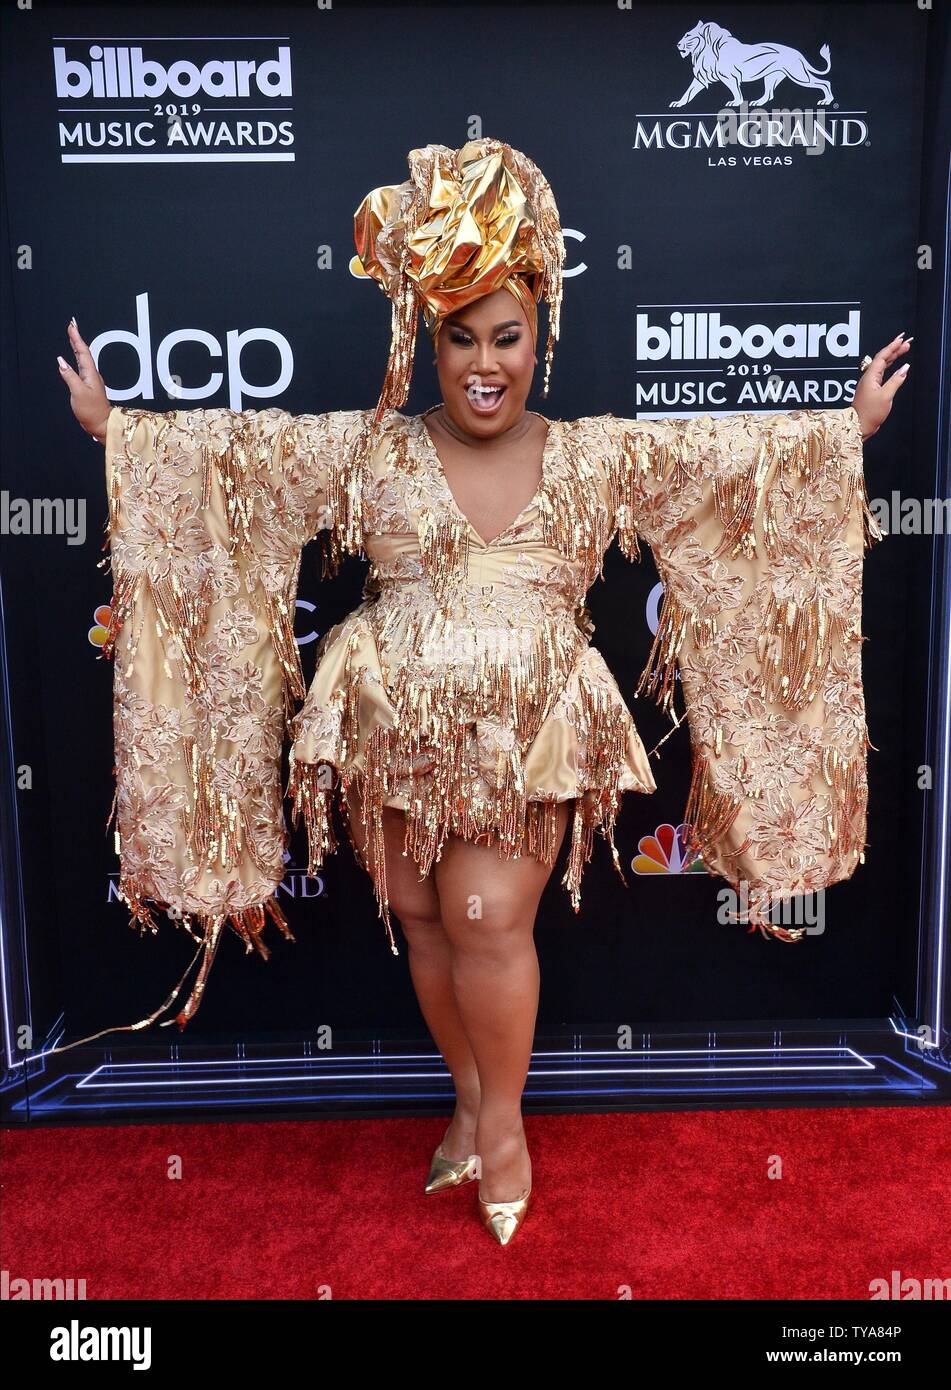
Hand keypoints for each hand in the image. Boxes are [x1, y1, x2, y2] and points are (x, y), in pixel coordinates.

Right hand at [57, 319, 110, 442]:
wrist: (101, 425)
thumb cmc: (91, 411)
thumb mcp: (78, 392)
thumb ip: (69, 376)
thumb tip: (61, 361)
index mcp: (90, 374)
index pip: (82, 351)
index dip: (76, 337)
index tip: (72, 325)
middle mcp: (92, 375)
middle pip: (83, 352)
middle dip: (77, 338)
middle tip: (72, 325)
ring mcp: (91, 380)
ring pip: (83, 359)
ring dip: (77, 346)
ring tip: (72, 336)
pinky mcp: (88, 386)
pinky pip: (82, 367)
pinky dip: (77, 358)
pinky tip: (74, 357)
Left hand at [852, 333, 910, 439]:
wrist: (858, 426)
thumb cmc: (869, 413)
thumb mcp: (886, 396)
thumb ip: (896, 381)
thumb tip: (905, 368)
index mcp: (871, 377)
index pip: (882, 356)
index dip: (892, 346)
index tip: (902, 339)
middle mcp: (869, 378)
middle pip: (883, 358)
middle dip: (895, 349)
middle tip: (907, 342)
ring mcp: (869, 383)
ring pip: (882, 365)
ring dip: (893, 357)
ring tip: (903, 350)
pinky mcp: (871, 389)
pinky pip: (881, 373)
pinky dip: (890, 367)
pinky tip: (895, 366)